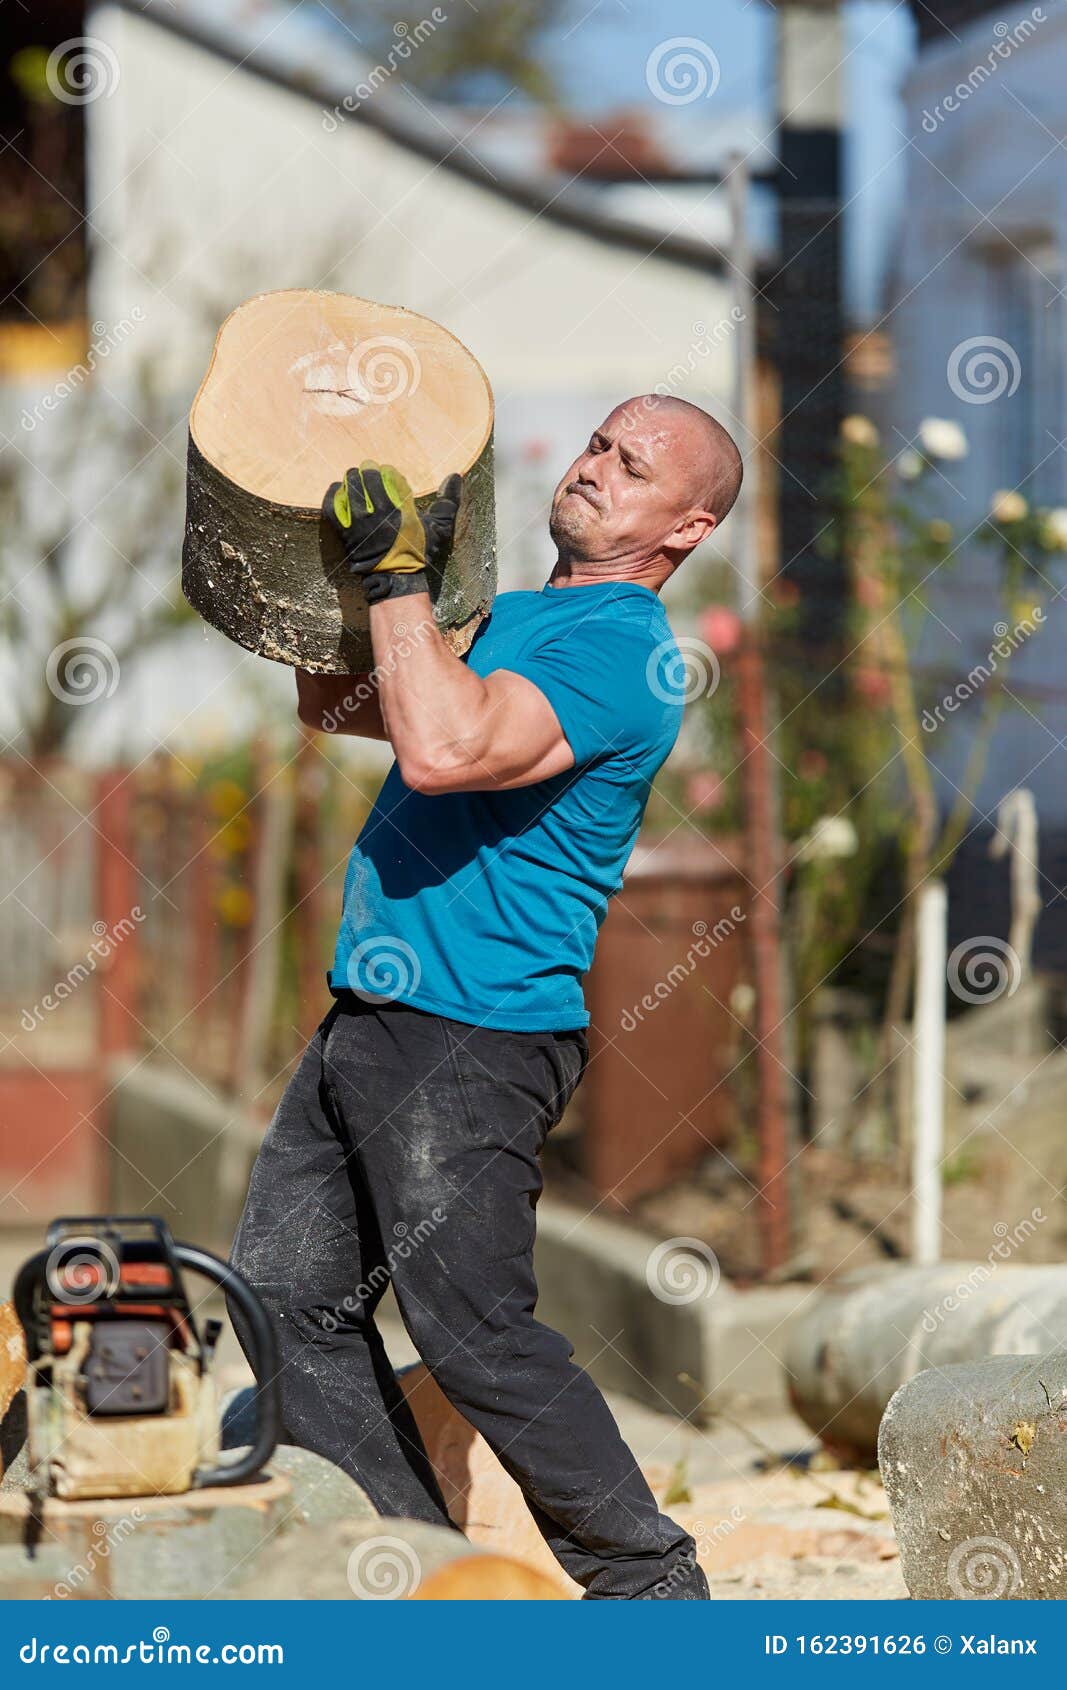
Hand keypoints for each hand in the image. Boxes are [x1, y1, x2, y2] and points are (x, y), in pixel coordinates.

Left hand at [322, 462, 461, 603]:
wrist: (395, 579)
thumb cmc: (417, 553)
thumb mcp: (438, 528)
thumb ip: (448, 501)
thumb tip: (455, 476)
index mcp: (400, 509)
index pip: (389, 475)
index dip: (386, 471)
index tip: (387, 473)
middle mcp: (378, 513)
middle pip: (366, 478)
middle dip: (367, 471)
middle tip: (368, 473)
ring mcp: (359, 522)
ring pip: (349, 487)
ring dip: (351, 479)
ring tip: (354, 479)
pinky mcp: (344, 531)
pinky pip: (331, 505)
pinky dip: (332, 494)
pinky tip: (338, 489)